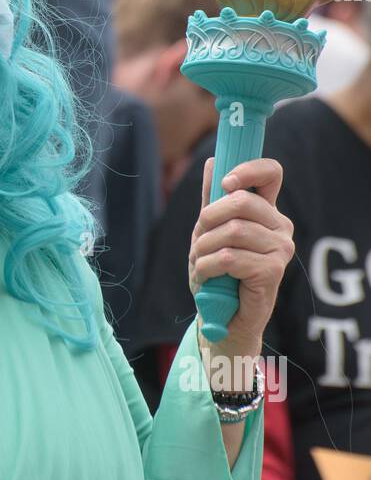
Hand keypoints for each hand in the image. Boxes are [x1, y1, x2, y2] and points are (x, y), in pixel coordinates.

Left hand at [189, 157, 294, 357]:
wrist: (224, 317)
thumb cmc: (219, 273)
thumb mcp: (209, 232)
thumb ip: (211, 200)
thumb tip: (212, 162)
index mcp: (268, 212)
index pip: (271, 173)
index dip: (248, 170)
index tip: (226, 183)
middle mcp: (281, 227)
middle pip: (241, 201)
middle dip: (208, 219)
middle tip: (198, 240)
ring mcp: (281, 249)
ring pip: (232, 231)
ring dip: (203, 247)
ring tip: (200, 262)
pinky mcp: (273, 271)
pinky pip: (230, 257)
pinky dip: (207, 266)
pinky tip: (205, 276)